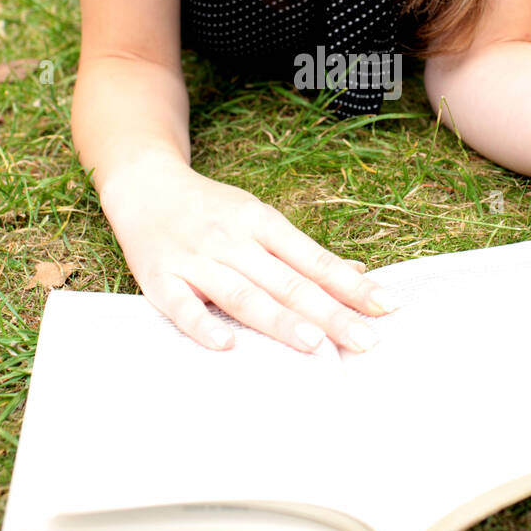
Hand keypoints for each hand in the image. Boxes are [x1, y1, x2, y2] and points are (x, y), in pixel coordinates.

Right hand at [98, 154, 395, 353]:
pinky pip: (183, 306)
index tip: (387, 307)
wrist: (144, 185)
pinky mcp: (160, 279)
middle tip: (366, 340)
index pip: (315, 259)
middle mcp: (234, 241)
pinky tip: (227, 345)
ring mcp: (196, 260)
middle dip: (330, 312)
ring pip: (243, 294)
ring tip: (314, 343)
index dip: (352, 285)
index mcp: (262, 223)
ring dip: (279, 319)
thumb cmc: (211, 210)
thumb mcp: (260, 219)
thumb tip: (356, 272)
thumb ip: (302, 252)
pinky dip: (203, 325)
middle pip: (288, 282)